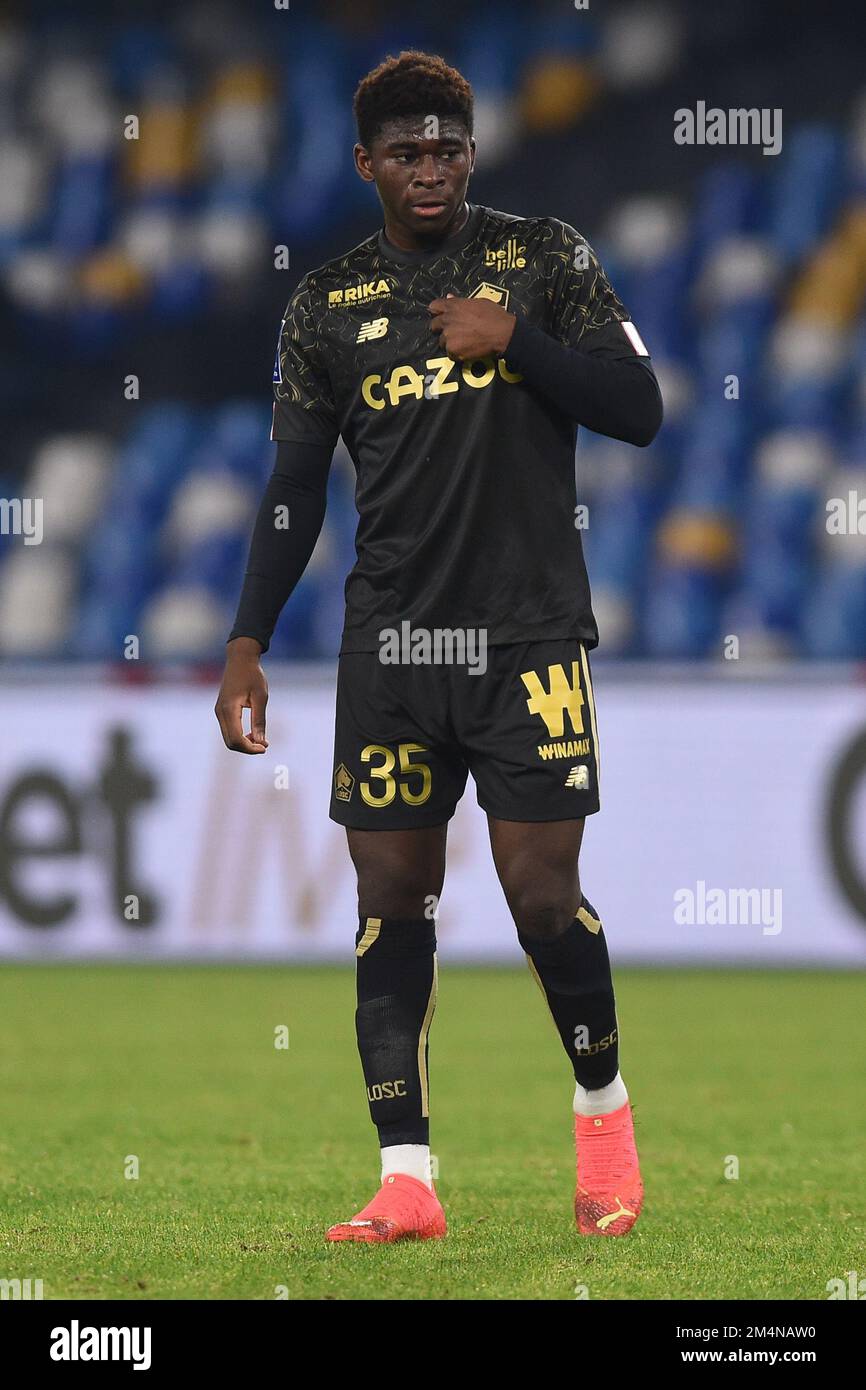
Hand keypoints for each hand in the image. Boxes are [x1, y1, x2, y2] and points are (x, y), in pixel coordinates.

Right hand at [214, 638, 268, 752]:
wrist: (240, 659)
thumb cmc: (252, 675)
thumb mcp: (260, 697)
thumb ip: (259, 720)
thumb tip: (261, 742)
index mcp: (229, 709)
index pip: (236, 739)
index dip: (250, 748)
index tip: (265, 747)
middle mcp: (220, 712)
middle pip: (230, 742)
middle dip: (247, 748)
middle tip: (264, 746)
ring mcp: (219, 712)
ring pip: (228, 738)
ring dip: (243, 743)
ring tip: (260, 740)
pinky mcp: (221, 711)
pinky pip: (228, 730)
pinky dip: (239, 736)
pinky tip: (252, 733)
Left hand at [427, 294, 515, 359]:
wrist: (503, 333)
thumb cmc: (494, 316)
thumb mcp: (478, 302)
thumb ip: (460, 302)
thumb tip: (449, 297)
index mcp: (453, 306)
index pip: (434, 306)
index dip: (436, 312)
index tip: (439, 316)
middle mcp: (447, 320)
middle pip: (433, 325)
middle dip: (441, 329)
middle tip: (453, 332)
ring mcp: (448, 336)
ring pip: (442, 341)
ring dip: (450, 342)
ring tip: (463, 342)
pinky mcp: (453, 350)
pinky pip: (450, 353)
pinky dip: (457, 353)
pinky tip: (467, 350)